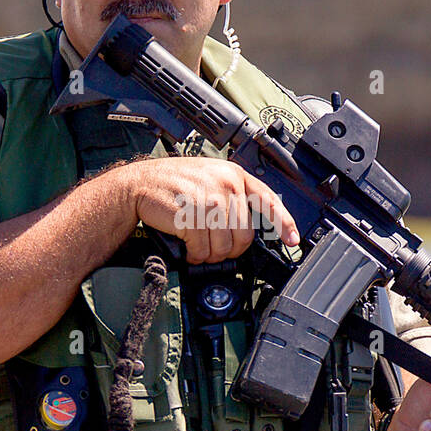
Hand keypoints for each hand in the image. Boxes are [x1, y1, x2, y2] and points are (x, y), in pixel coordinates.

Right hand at [119, 157, 299, 263]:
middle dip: (228, 249)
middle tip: (212, 248)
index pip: (268, 200)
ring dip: (209, 254)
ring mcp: (209, 199)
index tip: (293, 240)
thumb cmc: (172, 186)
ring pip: (224, 246)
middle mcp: (225, 184)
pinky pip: (202, 249)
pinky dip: (194, 256)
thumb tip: (247, 229)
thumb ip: (231, 197)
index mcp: (233, 174)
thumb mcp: (208, 180)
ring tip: (197, 247)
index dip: (284, 223)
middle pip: (244, 235)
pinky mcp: (191, 215)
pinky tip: (187, 249)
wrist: (137, 185)